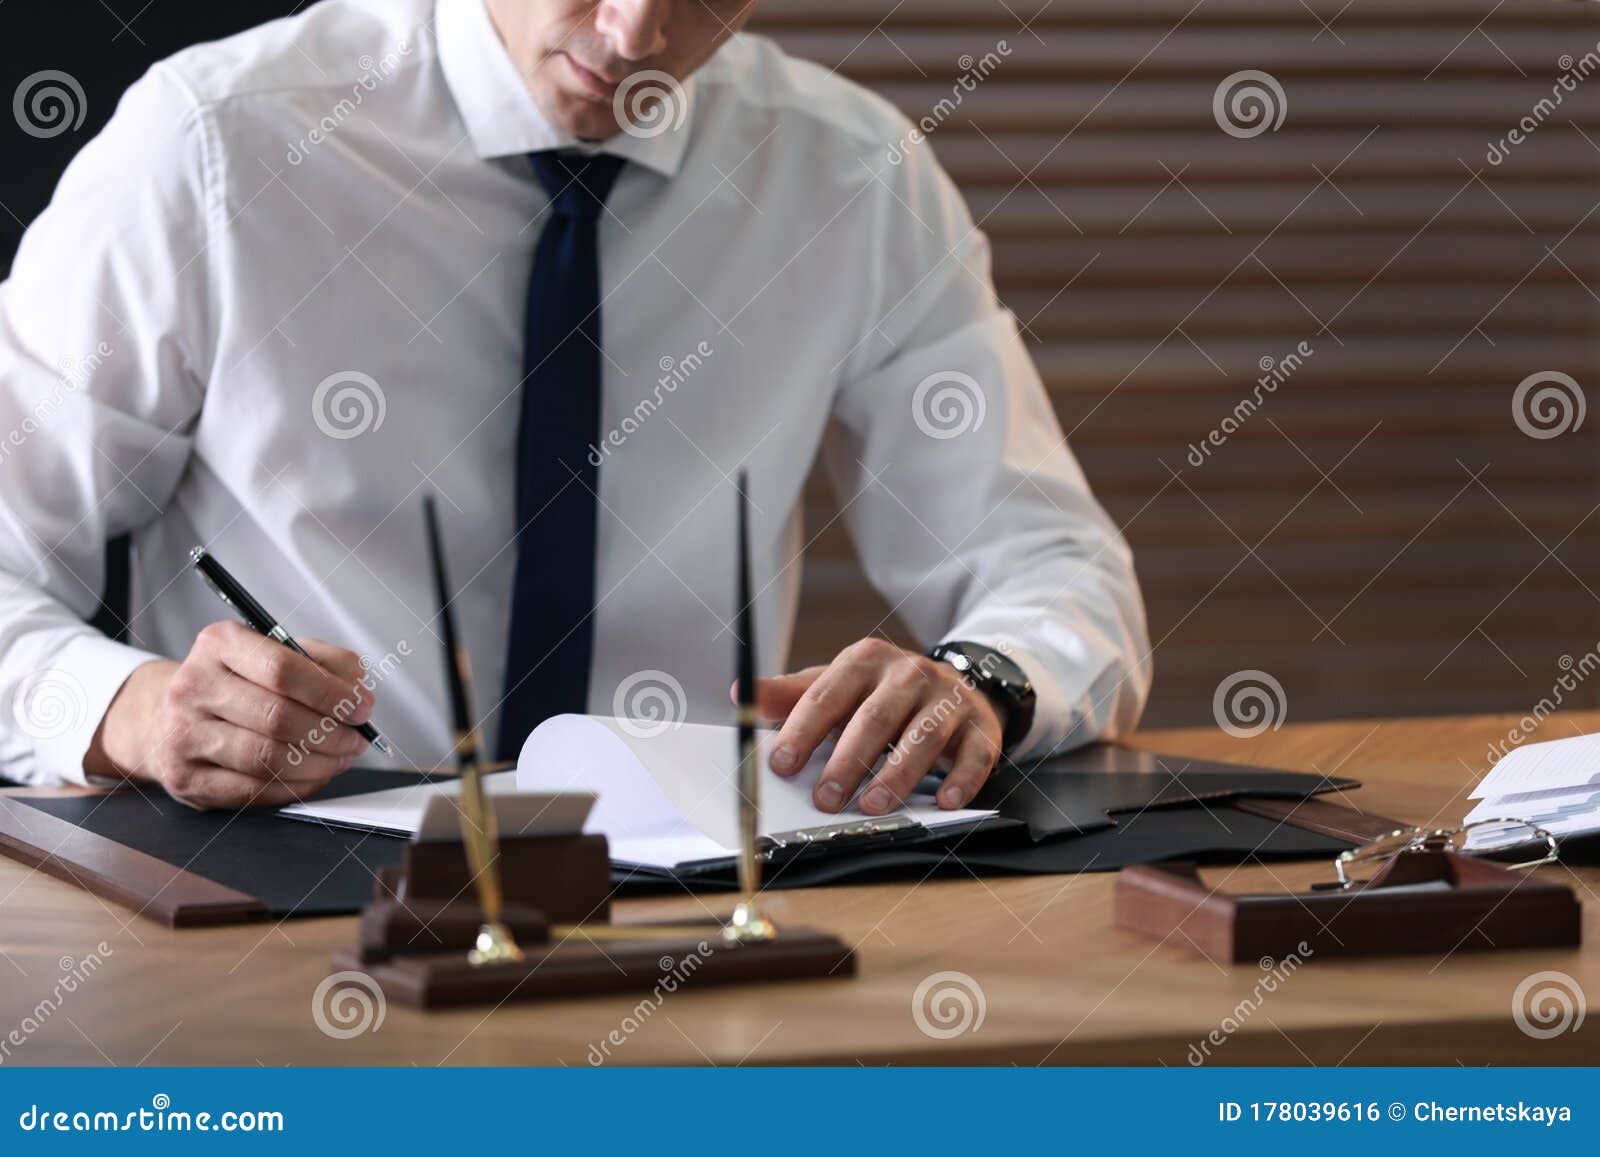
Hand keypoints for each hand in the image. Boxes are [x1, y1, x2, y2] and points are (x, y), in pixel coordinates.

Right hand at [86, 621, 374, 809]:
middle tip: (356, 739)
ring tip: (340, 758)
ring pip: (268, 758)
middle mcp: (193, 686)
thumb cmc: (237, 683)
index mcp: (219, 644)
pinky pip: (253, 791)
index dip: (331, 693)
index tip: (361, 708)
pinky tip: (312, 776)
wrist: (165, 717)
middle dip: (331, 734)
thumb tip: (359, 693)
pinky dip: (294, 788)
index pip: (283, 669)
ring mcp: (183, 734)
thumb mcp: (278, 653)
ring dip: (318, 764)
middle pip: (278, 717)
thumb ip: (326, 663)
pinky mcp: (185, 779)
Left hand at [749, 638, 1003, 815]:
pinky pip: (974, 754)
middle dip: (847, 760)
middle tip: (825, 798)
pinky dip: (962, 779)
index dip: (802, 731)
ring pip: (924, 736)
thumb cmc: (883, 693)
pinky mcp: (981, 727)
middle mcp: (909, 674)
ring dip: (897, 773)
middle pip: (875, 718)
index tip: (781, 764)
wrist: (955, 684)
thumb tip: (741, 691)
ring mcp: (948, 699)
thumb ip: (792, 694)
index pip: (827, 695)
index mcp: (866, 660)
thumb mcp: (838, 684)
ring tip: (873, 806)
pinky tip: (945, 802)